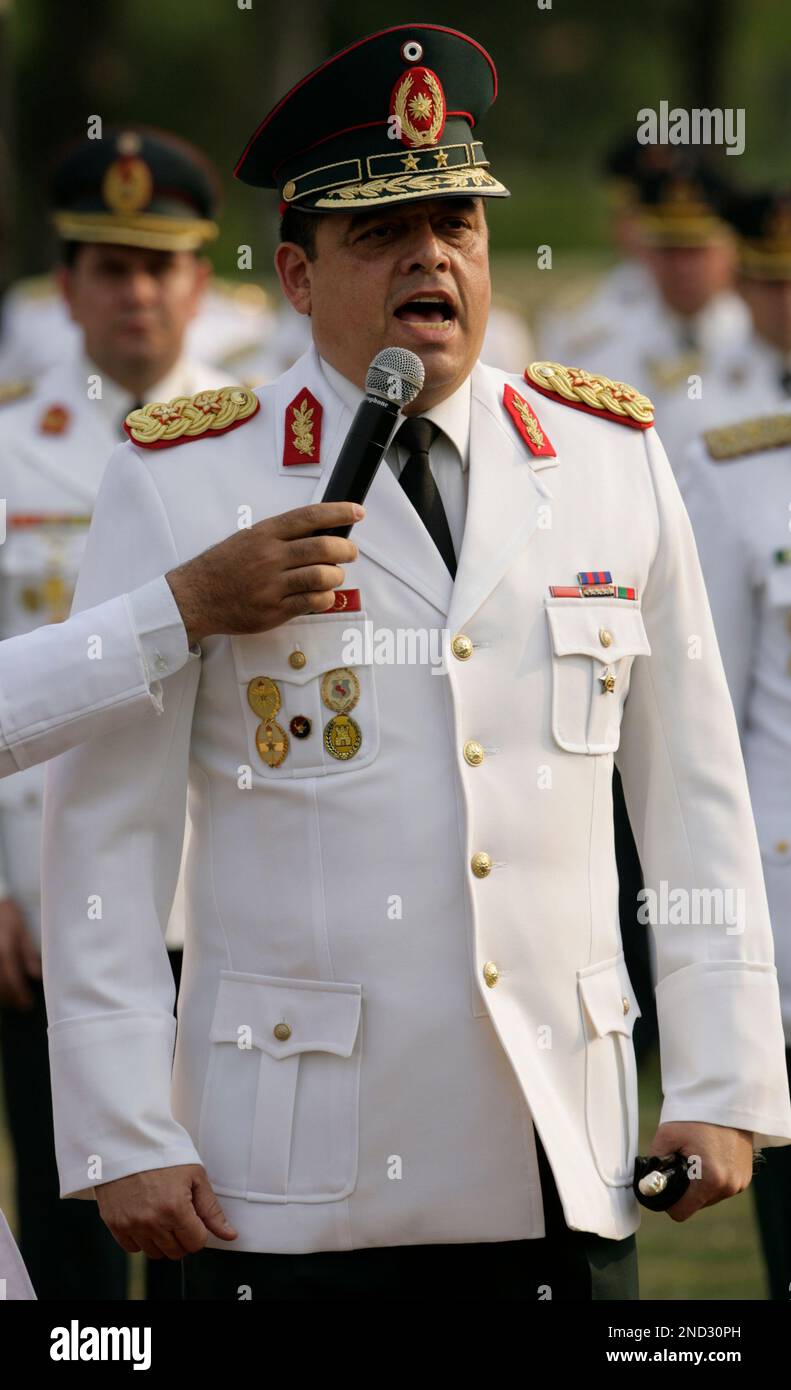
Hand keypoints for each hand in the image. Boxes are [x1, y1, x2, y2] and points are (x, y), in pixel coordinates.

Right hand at [0, 898, 40, 1009]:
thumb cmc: (7, 914)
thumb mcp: (21, 929)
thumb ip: (27, 952)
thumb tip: (35, 974)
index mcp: (4, 948)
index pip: (12, 978)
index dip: (19, 994)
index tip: (27, 1004)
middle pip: (0, 984)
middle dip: (10, 998)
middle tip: (21, 1007)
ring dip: (1, 995)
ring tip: (11, 1002)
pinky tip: (3, 989)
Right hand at [95, 1164, 237, 1258]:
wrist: (127, 1141)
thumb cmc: (163, 1154)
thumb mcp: (195, 1176)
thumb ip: (212, 1210)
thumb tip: (230, 1235)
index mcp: (175, 1208)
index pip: (196, 1243)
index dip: (199, 1231)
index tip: (194, 1217)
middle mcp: (152, 1221)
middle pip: (176, 1252)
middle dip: (182, 1237)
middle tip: (179, 1214)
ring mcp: (131, 1224)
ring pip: (155, 1253)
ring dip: (162, 1239)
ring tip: (161, 1213)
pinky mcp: (114, 1224)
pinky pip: (132, 1248)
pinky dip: (141, 1238)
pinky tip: (145, 1216)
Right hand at [165, 501, 364, 644]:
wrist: (197, 597)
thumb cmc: (224, 566)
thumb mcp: (249, 538)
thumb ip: (281, 536)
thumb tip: (321, 533)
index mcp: (265, 534)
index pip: (309, 517)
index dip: (338, 512)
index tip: (356, 512)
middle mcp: (270, 557)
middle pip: (322, 548)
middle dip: (345, 549)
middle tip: (350, 552)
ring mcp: (272, 585)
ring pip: (322, 576)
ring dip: (337, 576)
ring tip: (334, 576)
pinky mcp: (274, 610)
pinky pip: (312, 602)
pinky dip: (326, 598)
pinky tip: (323, 595)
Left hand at [647, 1121, 753, 1220]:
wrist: (725, 1097)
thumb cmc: (695, 1116)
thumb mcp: (666, 1137)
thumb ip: (653, 1165)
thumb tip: (644, 1185)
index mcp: (710, 1181)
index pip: (681, 1212)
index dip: (667, 1201)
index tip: (662, 1184)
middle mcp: (729, 1187)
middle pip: (695, 1204)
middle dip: (684, 1189)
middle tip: (680, 1162)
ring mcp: (740, 1182)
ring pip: (708, 1197)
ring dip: (698, 1183)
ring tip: (695, 1156)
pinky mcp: (745, 1176)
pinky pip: (721, 1187)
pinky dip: (711, 1177)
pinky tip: (707, 1156)